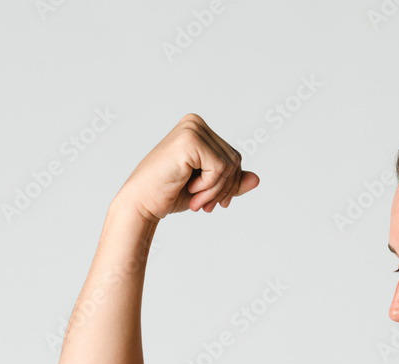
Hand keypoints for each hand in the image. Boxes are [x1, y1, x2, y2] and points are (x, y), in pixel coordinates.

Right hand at [115, 113, 258, 220]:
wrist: (141, 203)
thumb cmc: (169, 194)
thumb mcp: (208, 188)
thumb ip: (231, 182)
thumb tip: (257, 179)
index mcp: (199, 128)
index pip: (234, 156)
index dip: (231, 184)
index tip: (215, 203)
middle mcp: (195, 122)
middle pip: (235, 159)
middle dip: (225, 189)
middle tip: (206, 207)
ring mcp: (192, 128)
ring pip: (229, 165)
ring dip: (215, 191)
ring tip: (196, 201)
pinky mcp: (189, 140)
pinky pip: (220, 168)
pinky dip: (209, 186)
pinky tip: (190, 191)